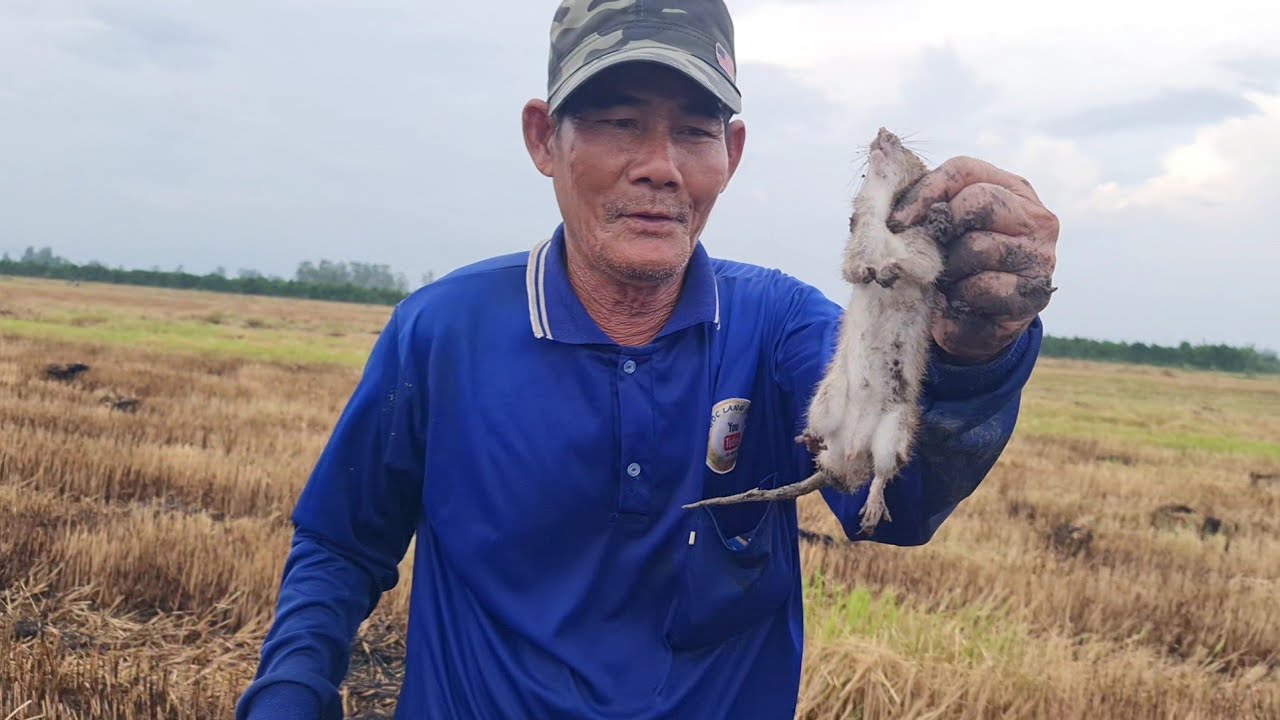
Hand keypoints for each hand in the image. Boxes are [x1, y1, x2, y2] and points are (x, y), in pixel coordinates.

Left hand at [888, 157, 1058, 363]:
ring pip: (977, 247)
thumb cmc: (955, 265)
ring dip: (948, 270)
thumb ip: (924, 203)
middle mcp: (1035, 218)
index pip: (963, 171)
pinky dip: (959, 298)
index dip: (924, 192)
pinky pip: (982, 288)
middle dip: (941, 232)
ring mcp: (1039, 256)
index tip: (896, 221)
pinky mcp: (1032, 295)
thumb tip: (879, 162)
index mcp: (1012, 189)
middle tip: (926, 256)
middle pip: (977, 202)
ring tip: (945, 281)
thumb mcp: (944, 229)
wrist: (977, 324)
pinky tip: (956, 302)